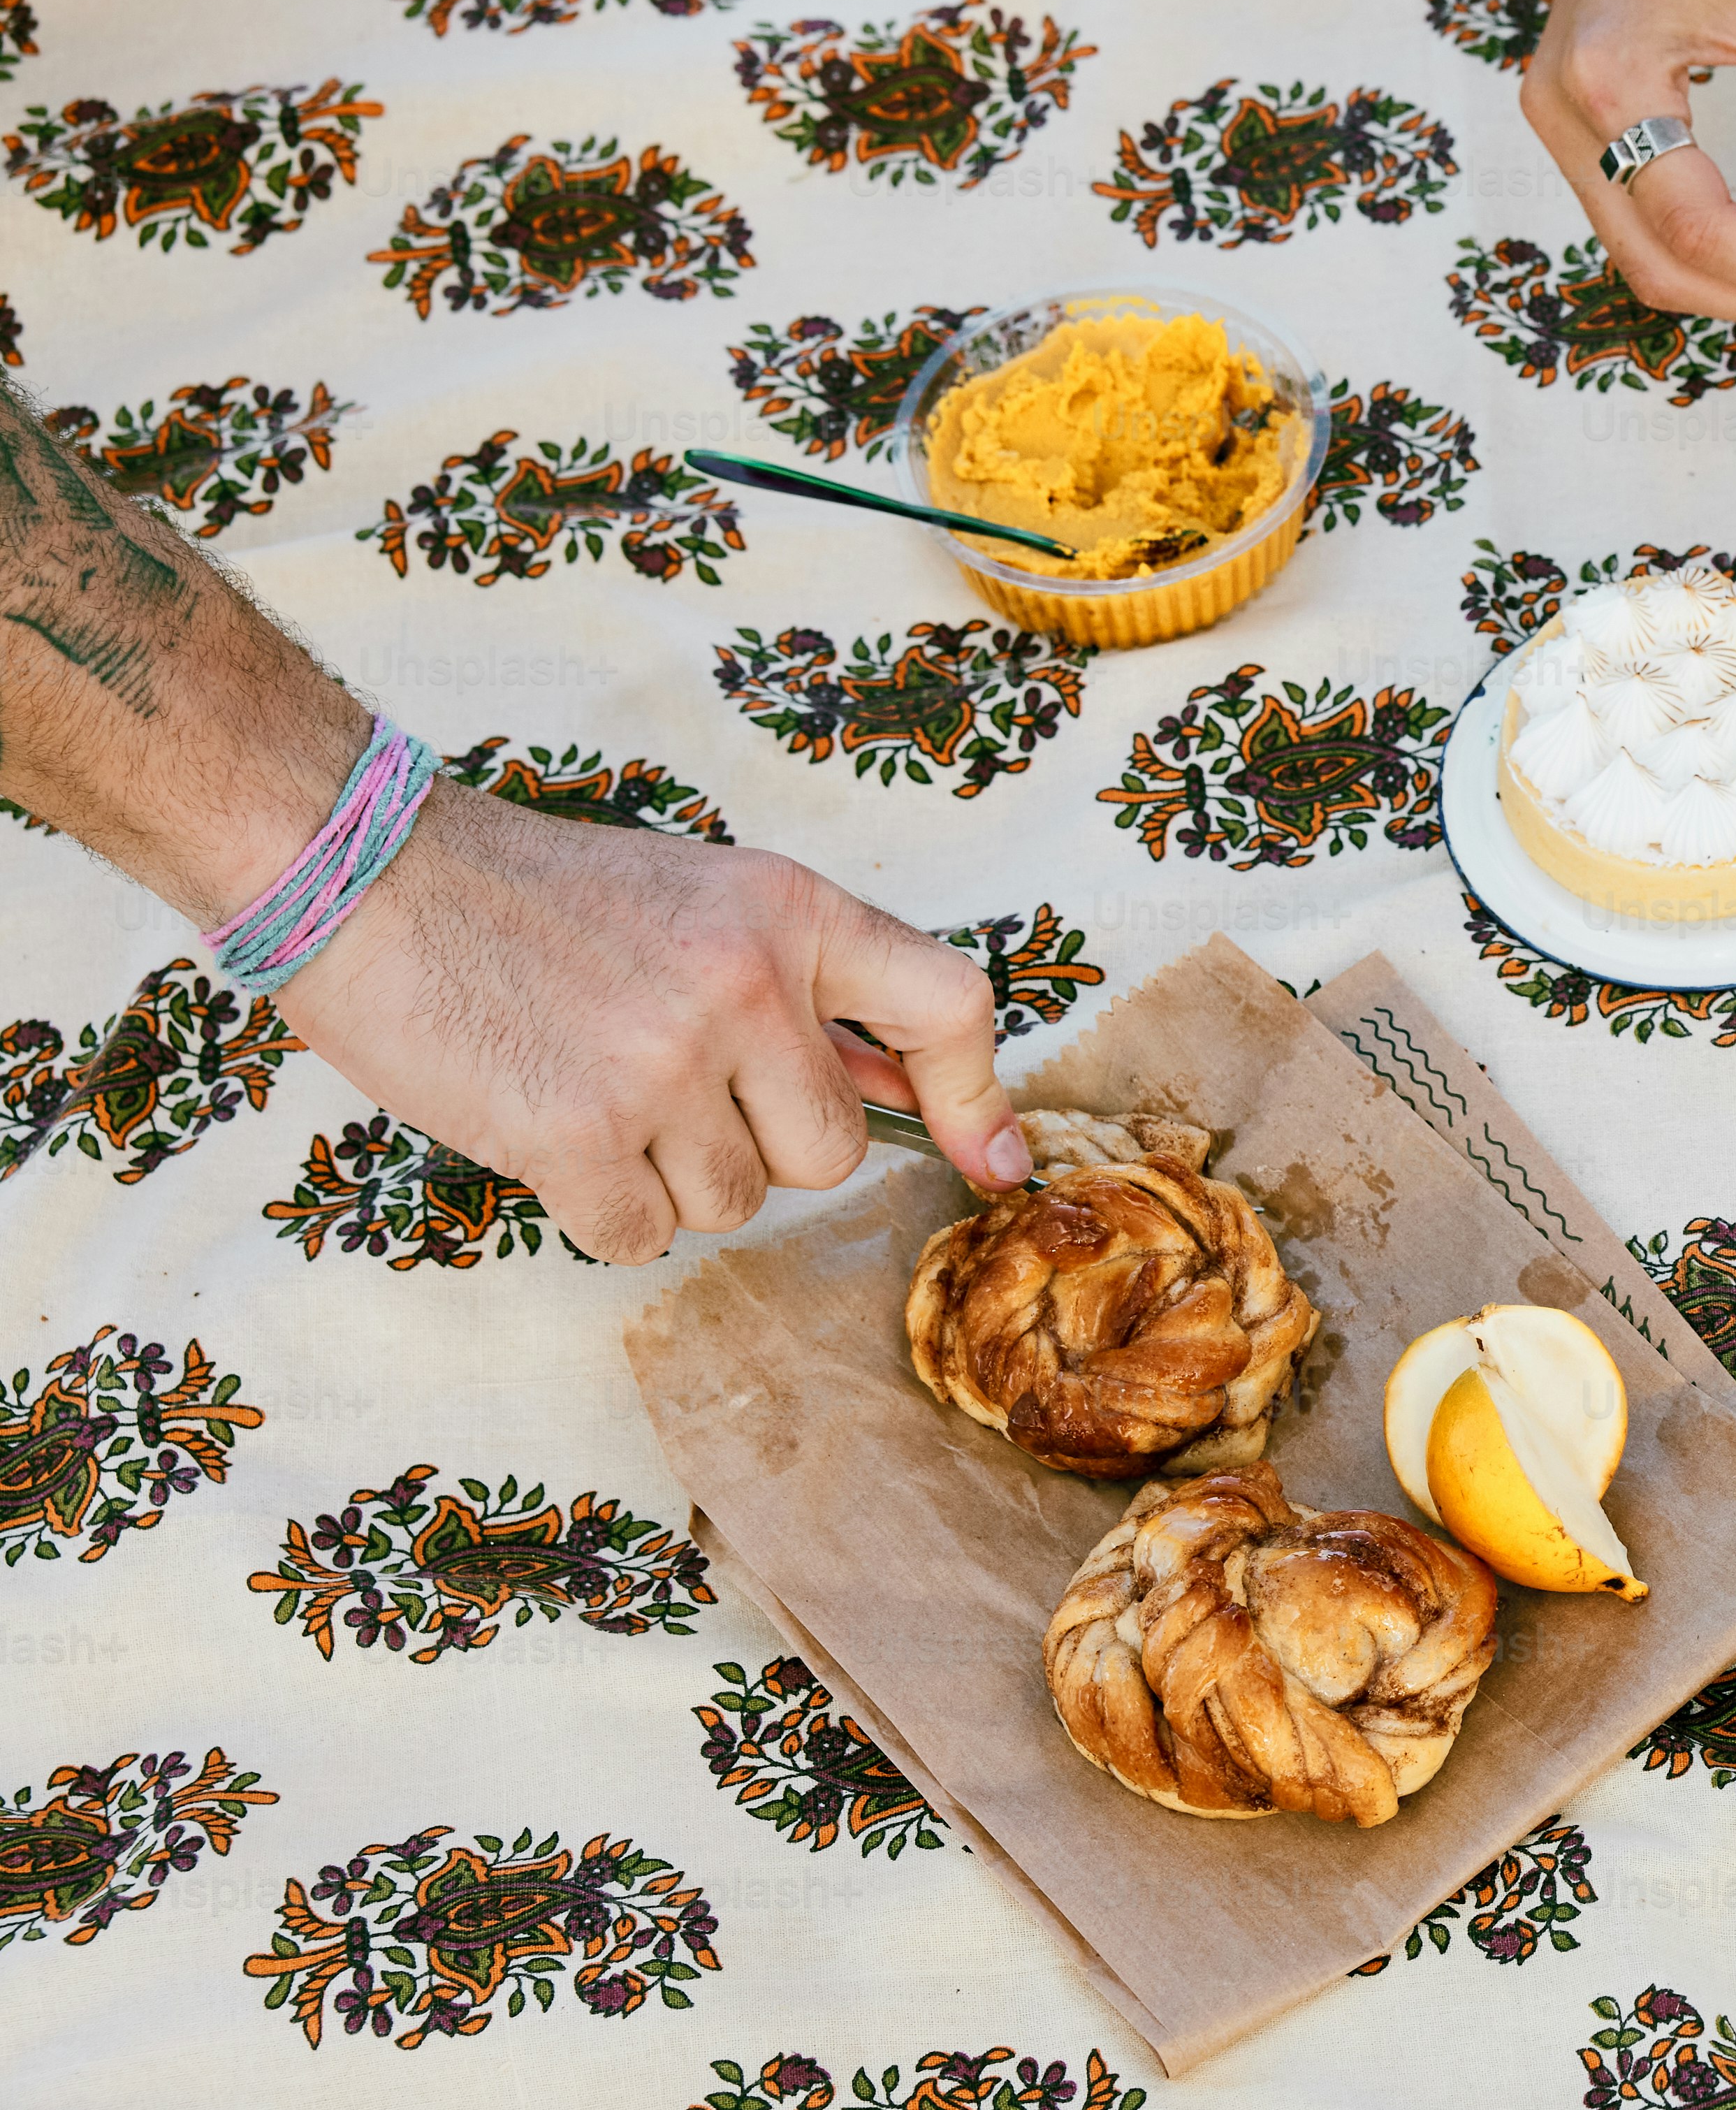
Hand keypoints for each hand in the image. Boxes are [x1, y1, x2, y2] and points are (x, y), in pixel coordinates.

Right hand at [275, 788, 1028, 1263]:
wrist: (369, 874)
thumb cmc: (537, 898)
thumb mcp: (705, 905)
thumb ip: (812, 997)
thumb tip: (913, 1100)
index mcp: (792, 910)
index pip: (948, 1006)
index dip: (979, 1099)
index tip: (992, 1162)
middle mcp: (747, 984)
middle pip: (827, 1152)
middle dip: (764, 1149)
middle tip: (677, 1092)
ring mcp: (664, 1062)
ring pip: (733, 1203)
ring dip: (670, 1180)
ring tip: (597, 1092)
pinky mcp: (577, 1134)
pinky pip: (643, 1235)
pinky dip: (602, 1211)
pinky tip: (552, 1134)